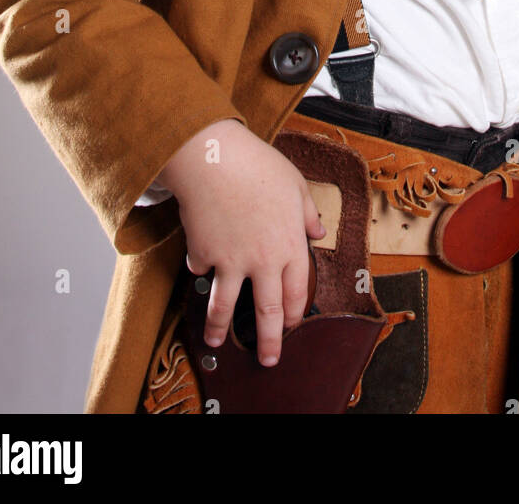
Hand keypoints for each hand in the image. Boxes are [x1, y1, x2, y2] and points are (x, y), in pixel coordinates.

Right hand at [157, 119, 325, 367]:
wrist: (215, 159)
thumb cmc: (258, 166)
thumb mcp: (296, 184)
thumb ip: (308, 212)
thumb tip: (320, 230)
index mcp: (290, 245)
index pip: (297, 292)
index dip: (294, 313)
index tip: (290, 324)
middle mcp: (262, 260)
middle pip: (267, 311)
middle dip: (268, 341)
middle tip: (267, 359)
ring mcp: (231, 261)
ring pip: (226, 307)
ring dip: (220, 328)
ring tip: (217, 342)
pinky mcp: (204, 254)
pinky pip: (200, 269)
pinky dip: (199, 270)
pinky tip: (199, 269)